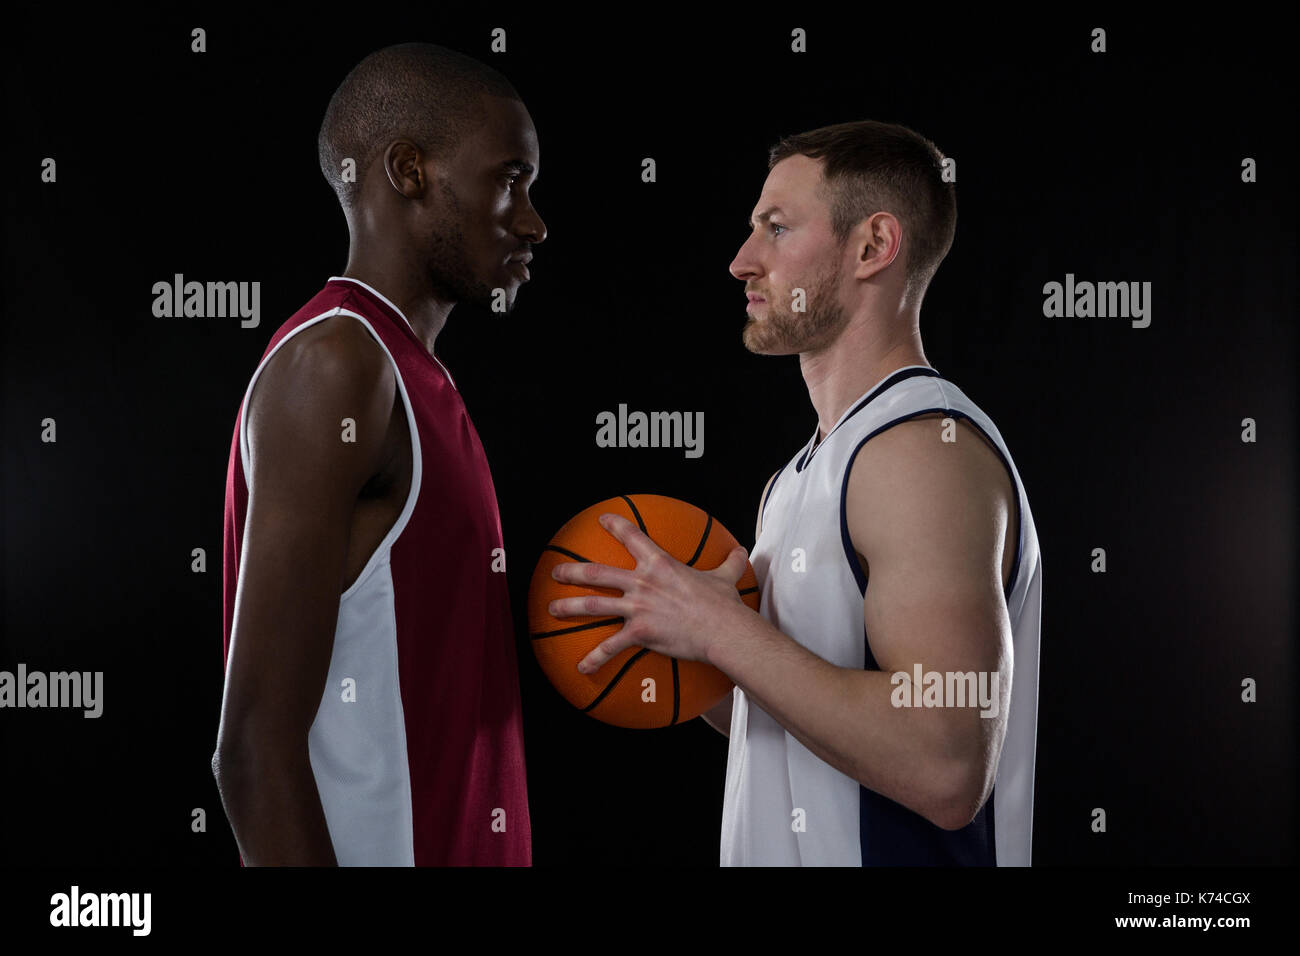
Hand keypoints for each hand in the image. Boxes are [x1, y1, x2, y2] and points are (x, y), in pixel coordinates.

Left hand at [547, 512, 750, 673]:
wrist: (724, 630)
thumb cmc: (724, 605)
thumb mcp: (726, 577)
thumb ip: (729, 562)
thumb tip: (741, 551)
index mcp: (660, 564)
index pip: (633, 536)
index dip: (615, 525)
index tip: (602, 520)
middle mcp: (642, 583)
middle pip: (597, 572)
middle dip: (572, 571)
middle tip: (556, 571)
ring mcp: (637, 607)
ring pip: (593, 604)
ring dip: (568, 607)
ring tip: (552, 609)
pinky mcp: (639, 633)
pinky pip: (610, 646)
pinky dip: (594, 658)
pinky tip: (581, 667)